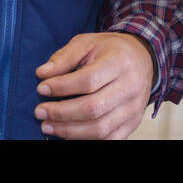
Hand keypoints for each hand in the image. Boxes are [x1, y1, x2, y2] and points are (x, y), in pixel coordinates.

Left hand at [34, 32, 155, 138]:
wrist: (142, 58)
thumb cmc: (111, 50)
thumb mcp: (87, 42)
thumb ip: (64, 56)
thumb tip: (42, 73)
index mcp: (119, 63)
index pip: (88, 80)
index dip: (62, 87)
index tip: (41, 88)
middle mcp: (130, 87)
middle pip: (93, 108)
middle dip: (61, 113)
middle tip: (39, 112)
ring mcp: (134, 108)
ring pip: (100, 128)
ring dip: (70, 131)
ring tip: (48, 126)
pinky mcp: (133, 123)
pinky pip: (110, 139)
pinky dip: (86, 139)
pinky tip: (68, 134)